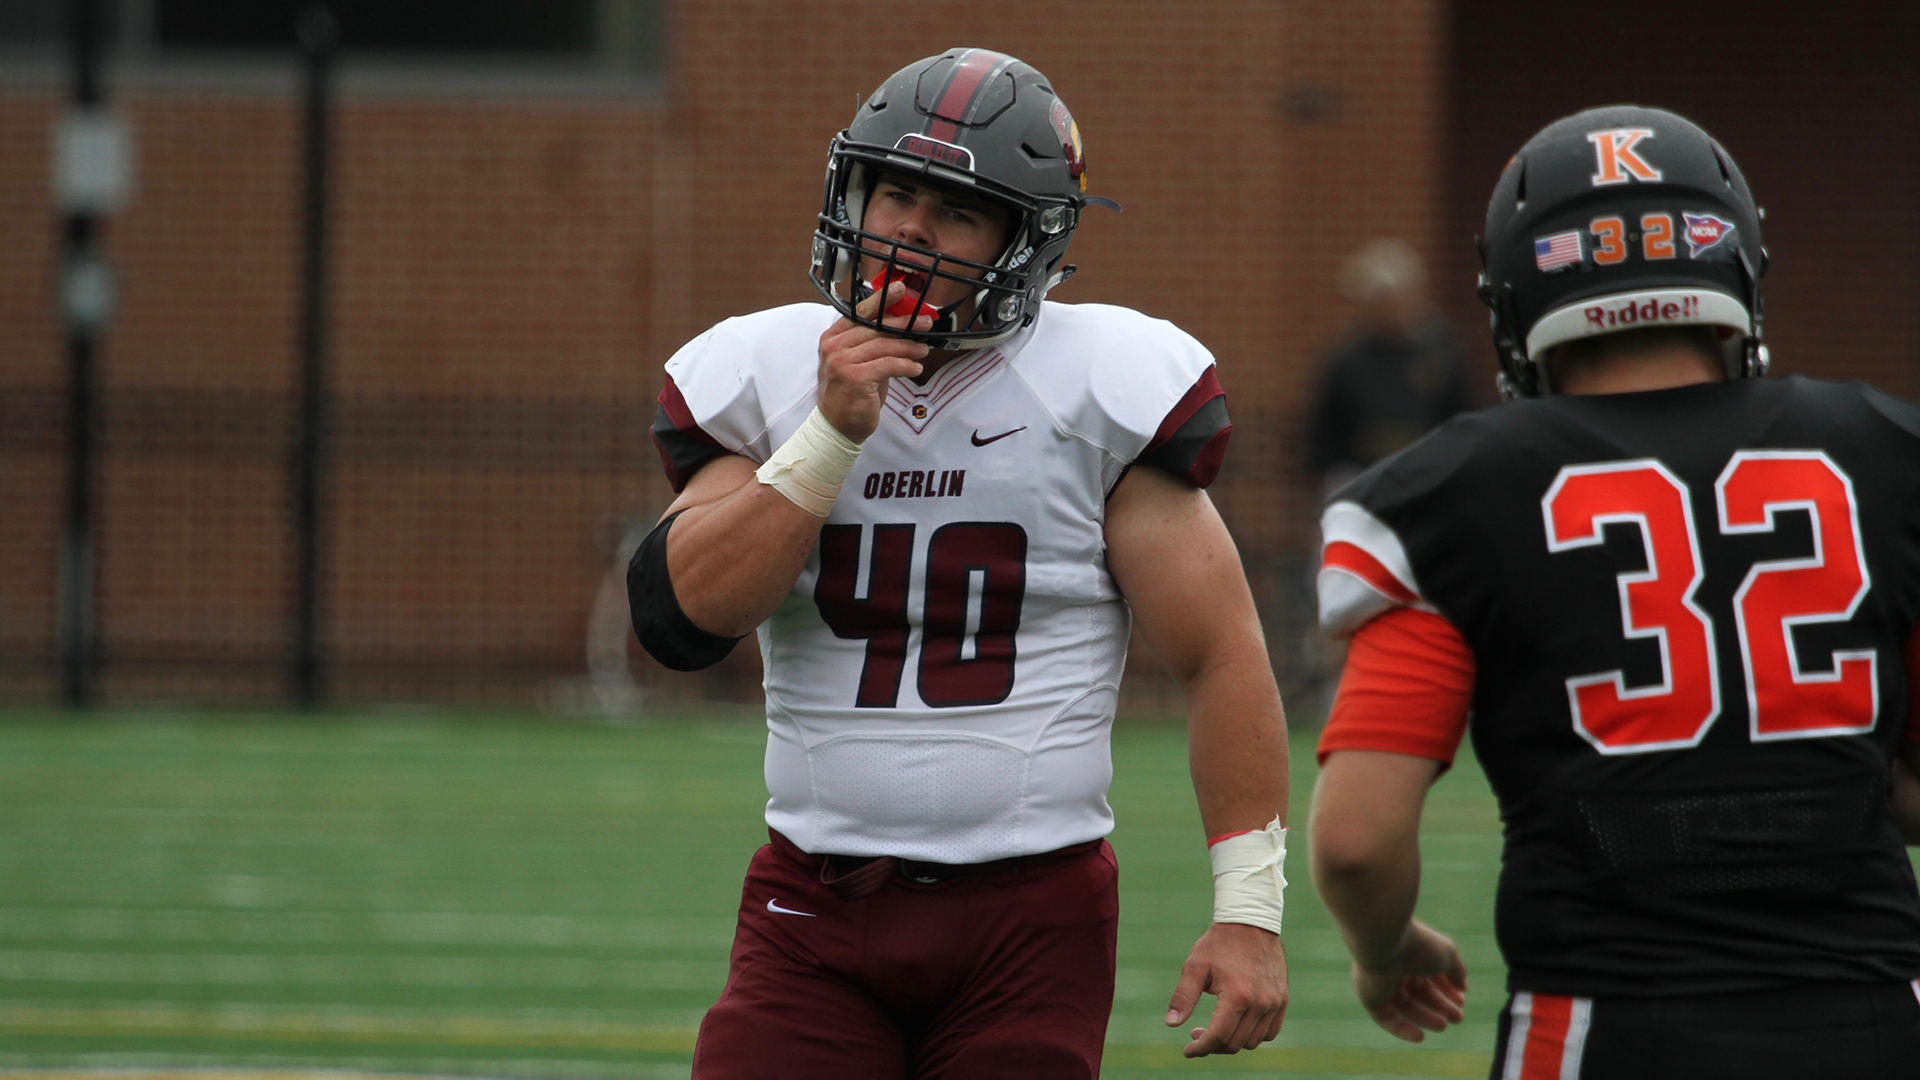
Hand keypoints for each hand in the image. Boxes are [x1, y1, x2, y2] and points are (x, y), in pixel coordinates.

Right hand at [815, 280, 933, 442]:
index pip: (860, 312)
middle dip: (905, 324)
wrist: (837, 426)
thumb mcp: (858, 361)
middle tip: (925, 323)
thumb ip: (871, 342)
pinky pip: (889, 365)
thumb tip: (902, 325)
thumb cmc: (851, 393)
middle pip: (876, 327)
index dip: (882, 300)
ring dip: (909, 347)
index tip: (899, 289)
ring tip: (923, 350)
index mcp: (833, 337)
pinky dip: (906, 365)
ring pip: (885, 345)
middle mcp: (834, 347)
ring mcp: (842, 362)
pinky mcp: (856, 378)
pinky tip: (916, 368)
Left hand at [1164, 922, 1287, 1056]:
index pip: (1218, 1036)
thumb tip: (1171, 1024)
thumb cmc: (1219, 944)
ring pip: (1253, 1041)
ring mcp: (1274, 1002)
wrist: (1250, 922)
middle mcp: (1260, 1003)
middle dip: (1212, 1045)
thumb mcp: (1195, 966)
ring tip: (1215, 1028)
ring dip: (1232, 1042)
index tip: (1187, 1050)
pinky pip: (1270, 1032)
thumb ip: (1183, 997)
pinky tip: (1237, 1024)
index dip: (1200, 1048)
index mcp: (1237, 996)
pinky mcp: (1282, 999)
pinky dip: (1253, 1035)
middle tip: (1196, 1033)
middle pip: (1234, 1043)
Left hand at [1351, 919, 1466, 1041]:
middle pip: (1419, 994)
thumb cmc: (1418, 946)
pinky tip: (1420, 1037)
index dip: (1447, 990)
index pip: (1430, 977)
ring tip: (1443, 1026)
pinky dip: (1402, 1029)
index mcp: (1411, 954)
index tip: (1462, 1002)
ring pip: (1405, 1007)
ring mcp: (1381, 984)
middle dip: (1440, 1007)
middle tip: (1458, 1018)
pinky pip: (1385, 1018)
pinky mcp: (1370, 998)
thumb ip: (1457, 971)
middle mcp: (1394, 969)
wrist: (1385, 943)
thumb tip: (1463, 988)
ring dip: (1425, 1018)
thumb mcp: (1447, 955)